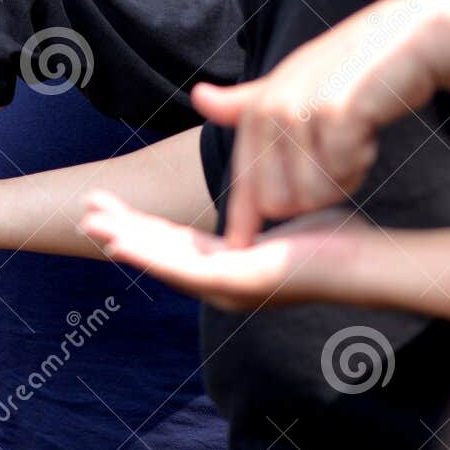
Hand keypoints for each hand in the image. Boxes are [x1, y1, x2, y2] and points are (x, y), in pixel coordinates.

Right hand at [79, 191, 377, 310]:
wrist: (364, 260)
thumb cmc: (329, 235)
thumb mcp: (276, 203)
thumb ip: (248, 189)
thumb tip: (238, 161)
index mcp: (224, 263)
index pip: (169, 241)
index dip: (134, 222)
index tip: (106, 200)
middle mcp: (219, 282)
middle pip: (157, 253)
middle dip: (119, 231)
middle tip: (85, 210)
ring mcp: (225, 287)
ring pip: (162, 263)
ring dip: (123, 243)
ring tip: (90, 226)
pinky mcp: (235, 283)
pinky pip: (182, 269)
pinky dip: (148, 256)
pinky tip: (123, 245)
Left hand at [194, 0, 443, 246]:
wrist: (404, 37)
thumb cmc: (347, 68)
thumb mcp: (291, 82)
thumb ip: (246, 101)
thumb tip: (199, 97)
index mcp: (256, 111)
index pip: (245, 182)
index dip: (244, 220)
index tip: (241, 249)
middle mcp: (270, 110)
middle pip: (278, 201)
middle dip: (312, 197)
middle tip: (340, 163)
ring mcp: (301, 110)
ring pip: (312, 192)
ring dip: (341, 180)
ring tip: (355, 146)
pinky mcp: (336, 112)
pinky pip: (342, 171)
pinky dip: (360, 165)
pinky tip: (370, 138)